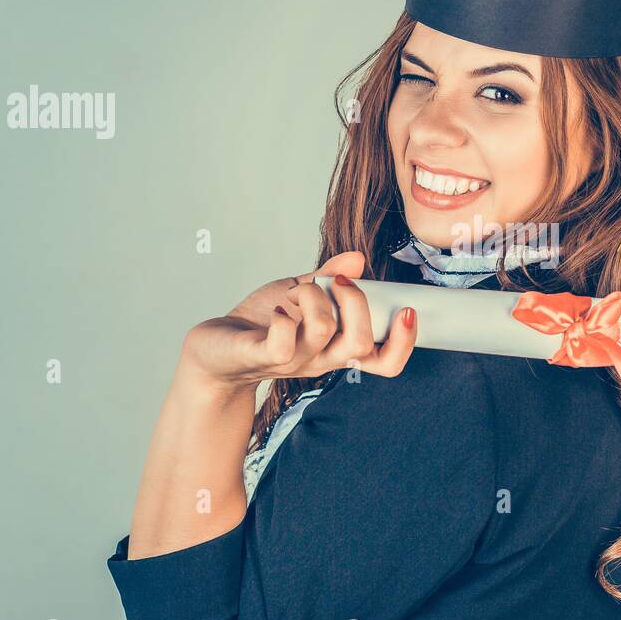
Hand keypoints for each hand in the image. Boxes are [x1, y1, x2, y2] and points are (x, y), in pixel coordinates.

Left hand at [178, 251, 416, 393]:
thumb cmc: (259, 323)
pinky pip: (282, 343)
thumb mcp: (299, 293)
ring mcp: (292, 361)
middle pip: (360, 344)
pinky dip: (283, 317)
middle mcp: (320, 359)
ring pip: (323, 331)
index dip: (404, 342)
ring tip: (297, 291)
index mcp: (337, 347)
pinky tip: (277, 310)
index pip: (384, 362)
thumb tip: (357, 258)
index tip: (406, 311)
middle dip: (356, 302)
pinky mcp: (261, 357)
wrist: (214, 350)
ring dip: (313, 297)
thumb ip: (329, 276)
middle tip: (337, 282)